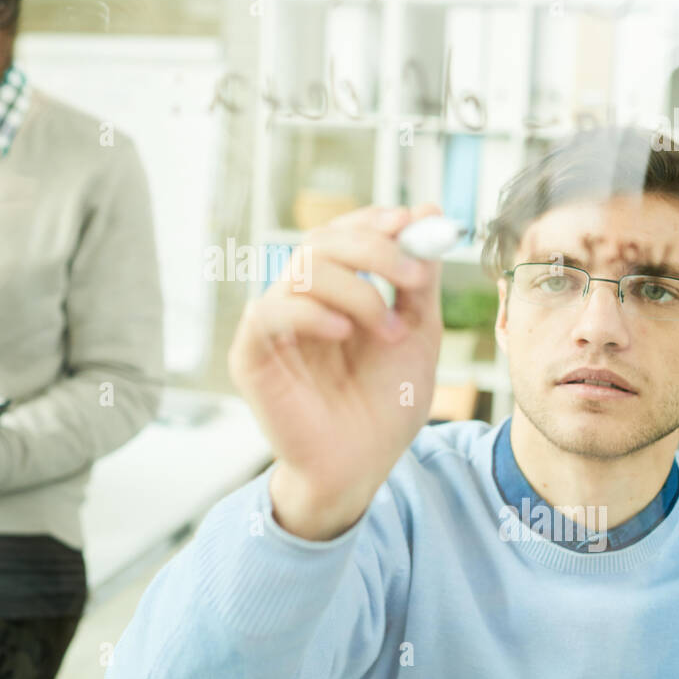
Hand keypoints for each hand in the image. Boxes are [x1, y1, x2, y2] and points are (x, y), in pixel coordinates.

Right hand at [227, 203, 443, 539]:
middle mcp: (300, 300)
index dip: (373, 220)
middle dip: (374, 249)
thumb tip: (427, 212)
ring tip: (390, 329)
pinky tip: (342, 332)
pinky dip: (310, 311)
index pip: (342, 233)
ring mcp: (273, 325)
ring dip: (357, 290)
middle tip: (413, 277)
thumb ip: (419, 279)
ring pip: (302, 270)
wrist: (363, 466)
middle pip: (321, 241)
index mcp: (334, 291)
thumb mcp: (418, 332)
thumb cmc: (386, 405)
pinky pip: (268, 311)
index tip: (412, 222)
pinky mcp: (251, 354)